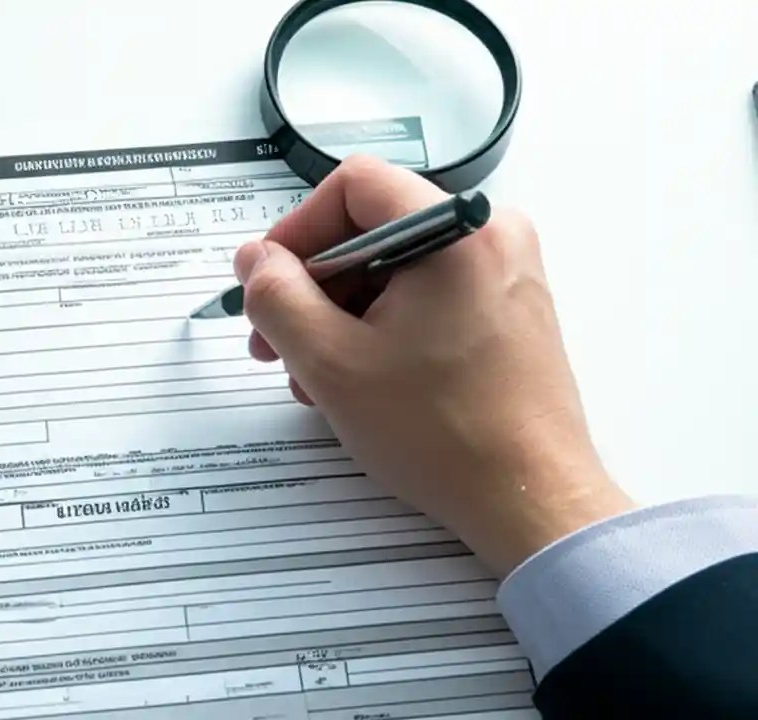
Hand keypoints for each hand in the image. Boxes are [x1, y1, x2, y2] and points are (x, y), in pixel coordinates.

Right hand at [236, 156, 633, 576]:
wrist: (531, 499)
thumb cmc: (444, 435)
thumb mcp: (330, 362)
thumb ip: (277, 298)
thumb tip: (255, 261)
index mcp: (454, 231)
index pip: (353, 185)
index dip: (296, 230)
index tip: (268, 282)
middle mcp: (491, 235)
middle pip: (373, 228)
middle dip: (313, 285)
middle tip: (276, 340)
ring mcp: (506, 273)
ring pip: (397, 268)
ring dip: (342, 314)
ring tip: (313, 375)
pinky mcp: (509, 309)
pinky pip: (429, 295)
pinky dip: (384, 327)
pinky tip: (358, 380)